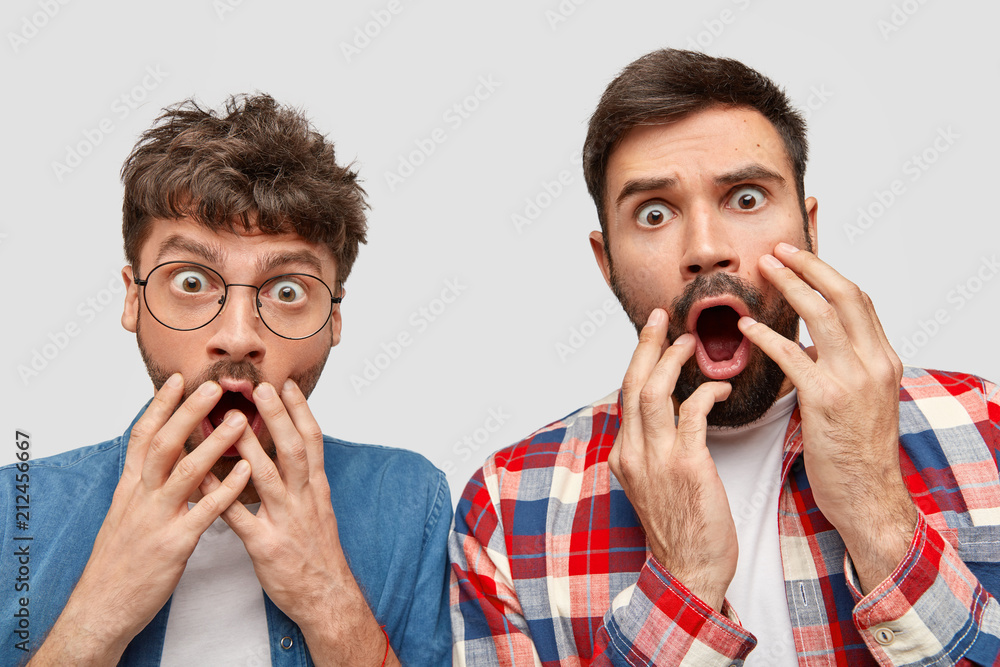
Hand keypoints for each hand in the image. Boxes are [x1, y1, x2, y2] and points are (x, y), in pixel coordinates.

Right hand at [31, 375, 250, 665]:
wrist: (103, 606)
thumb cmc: (120, 560)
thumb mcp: (125, 514)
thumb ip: (143, 485)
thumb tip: (159, 458)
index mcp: (130, 488)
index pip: (143, 437)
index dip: (160, 407)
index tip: (177, 380)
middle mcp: (141, 497)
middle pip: (163, 445)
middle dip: (188, 413)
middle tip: (212, 387)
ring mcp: (157, 519)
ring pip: (185, 473)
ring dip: (214, 444)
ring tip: (240, 421)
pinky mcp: (174, 544)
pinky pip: (204, 512)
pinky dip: (226, 489)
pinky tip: (246, 472)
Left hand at [200, 379, 396, 666]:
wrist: (326, 596)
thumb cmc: (317, 553)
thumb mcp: (319, 510)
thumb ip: (304, 481)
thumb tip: (291, 453)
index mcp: (316, 489)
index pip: (313, 441)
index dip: (301, 411)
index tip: (288, 385)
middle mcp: (304, 499)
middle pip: (294, 449)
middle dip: (278, 416)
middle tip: (261, 387)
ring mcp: (286, 521)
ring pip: (267, 475)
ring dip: (248, 445)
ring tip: (229, 418)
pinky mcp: (266, 545)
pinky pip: (238, 515)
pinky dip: (219, 493)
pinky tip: (201, 476)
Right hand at [609, 308, 735, 611]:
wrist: (688, 573)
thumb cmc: (680, 532)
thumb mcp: (652, 488)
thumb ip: (653, 452)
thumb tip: (668, 423)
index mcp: (622, 455)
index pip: (626, 397)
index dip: (639, 363)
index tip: (653, 339)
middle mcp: (632, 452)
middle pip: (632, 384)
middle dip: (645, 345)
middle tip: (659, 317)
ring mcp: (656, 458)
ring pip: (654, 391)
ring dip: (671, 359)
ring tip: (689, 341)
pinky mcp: (686, 465)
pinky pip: (691, 413)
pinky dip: (705, 392)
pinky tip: (721, 386)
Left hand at [739, 242, 916, 592]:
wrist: (869, 496)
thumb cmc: (857, 452)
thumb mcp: (861, 400)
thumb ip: (841, 366)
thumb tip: (811, 344)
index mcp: (884, 359)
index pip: (858, 300)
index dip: (827, 272)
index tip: (799, 255)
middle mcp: (875, 362)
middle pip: (844, 295)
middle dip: (810, 266)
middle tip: (778, 250)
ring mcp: (853, 379)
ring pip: (822, 315)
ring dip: (790, 287)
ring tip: (763, 270)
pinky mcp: (826, 400)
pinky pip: (793, 355)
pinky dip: (767, 336)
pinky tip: (745, 328)